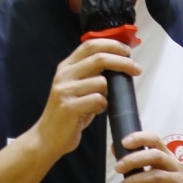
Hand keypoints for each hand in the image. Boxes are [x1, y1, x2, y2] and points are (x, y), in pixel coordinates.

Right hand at [33, 39, 137, 159]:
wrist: (47, 137)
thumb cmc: (68, 113)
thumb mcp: (77, 88)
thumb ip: (91, 74)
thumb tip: (119, 63)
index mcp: (66, 66)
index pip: (90, 45)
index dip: (111, 44)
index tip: (127, 50)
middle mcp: (64, 75)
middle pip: (99, 58)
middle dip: (122, 62)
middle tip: (136, 69)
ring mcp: (65, 90)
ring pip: (101, 82)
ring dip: (109, 93)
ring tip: (101, 103)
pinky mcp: (69, 107)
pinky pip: (98, 100)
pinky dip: (103, 106)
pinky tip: (95, 111)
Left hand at [114, 130, 182, 182]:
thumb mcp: (143, 182)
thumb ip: (133, 167)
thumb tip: (114, 149)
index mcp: (168, 159)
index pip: (156, 140)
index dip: (140, 138)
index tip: (124, 142)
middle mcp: (177, 167)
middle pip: (156, 155)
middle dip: (133, 160)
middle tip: (117, 168)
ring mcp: (182, 182)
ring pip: (156, 175)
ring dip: (134, 180)